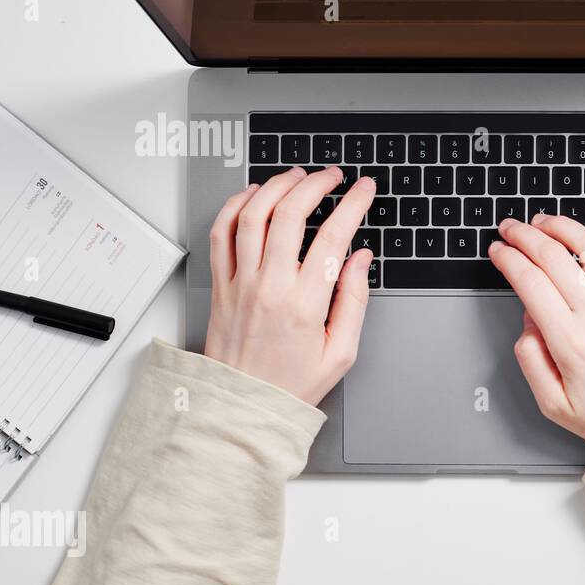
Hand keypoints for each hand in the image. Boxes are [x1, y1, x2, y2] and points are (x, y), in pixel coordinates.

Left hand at [204, 167, 376, 404]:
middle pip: (290, 215)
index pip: (333, 237)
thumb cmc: (291, 384)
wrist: (242, 407)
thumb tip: (360, 259)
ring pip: (253, 215)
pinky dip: (236, 206)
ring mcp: (240, 282)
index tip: (364, 190)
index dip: (353, 205)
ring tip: (297, 177)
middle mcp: (269, 287)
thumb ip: (354, 301)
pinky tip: (253, 196)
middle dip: (316, 185)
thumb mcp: (341, 352)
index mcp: (304, 305)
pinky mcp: (220, 284)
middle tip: (332, 177)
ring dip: (276, 187)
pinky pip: (221, 233)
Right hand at [488, 214, 584, 450]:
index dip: (507, 259)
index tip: (498, 251)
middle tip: (511, 228)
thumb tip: (527, 323)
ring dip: (564, 227)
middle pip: (553, 257)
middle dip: (525, 235)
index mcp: (570, 341)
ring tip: (546, 222)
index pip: (529, 281)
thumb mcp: (553, 405)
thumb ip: (531, 361)